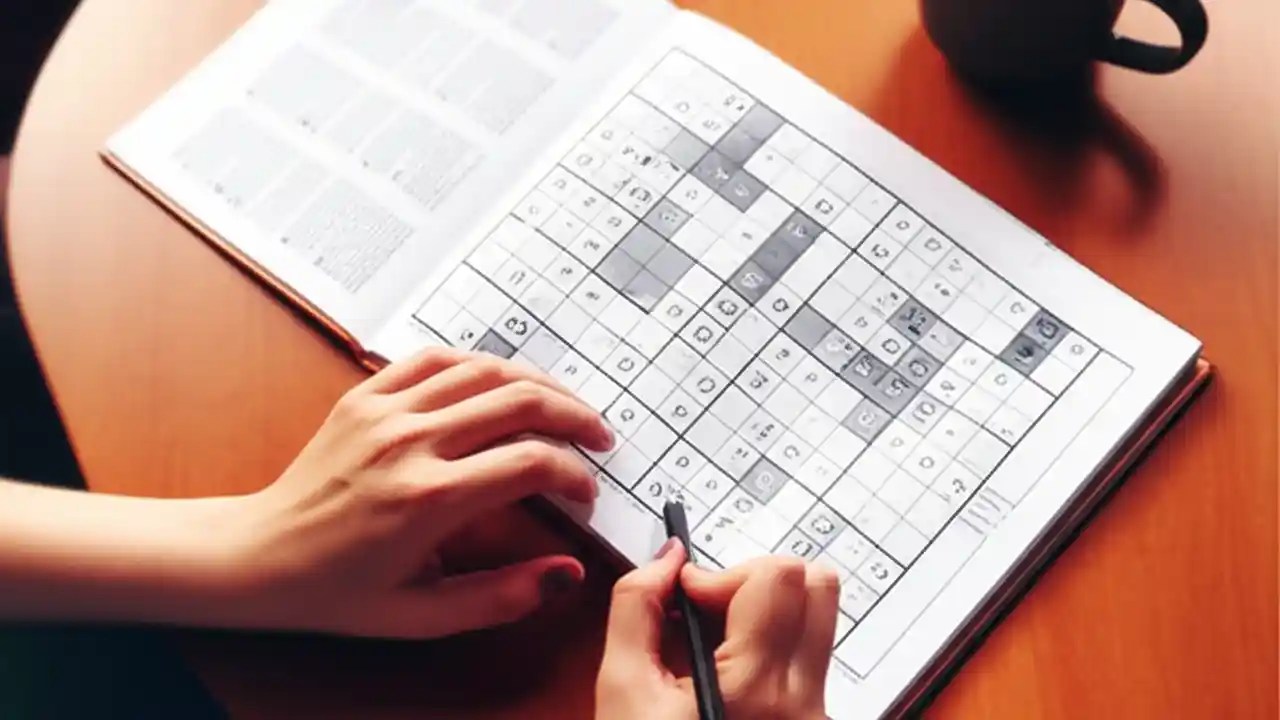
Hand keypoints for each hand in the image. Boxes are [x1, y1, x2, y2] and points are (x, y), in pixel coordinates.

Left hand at [216, 347, 614, 637]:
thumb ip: (501, 596)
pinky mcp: (365, 394)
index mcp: (429, 499)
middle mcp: (411, 442)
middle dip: (574, 415)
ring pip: (484, 368)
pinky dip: (479, 363)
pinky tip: (501, 380)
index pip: (530, 462)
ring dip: (536, 381)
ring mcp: (386, 410)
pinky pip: (435, 358)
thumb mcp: (421, 615)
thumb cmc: (336, 591)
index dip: (574, 474)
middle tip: (598, 435)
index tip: (584, 492)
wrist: (258, 556)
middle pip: (519, 400)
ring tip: (563, 404)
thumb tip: (566, 571)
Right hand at [596, 542, 838, 719]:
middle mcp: (803, 701)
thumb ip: (638, 606)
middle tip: (712, 611)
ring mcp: (818, 716)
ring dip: (769, 611)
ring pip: (818, 619)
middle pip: (816, 585)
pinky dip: (774, 646)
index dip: (722, 572)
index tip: (688, 598)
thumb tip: (668, 557)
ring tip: (718, 645)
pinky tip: (729, 679)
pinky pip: (811, 657)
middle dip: (757, 580)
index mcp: (755, 687)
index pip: (779, 576)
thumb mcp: (622, 690)